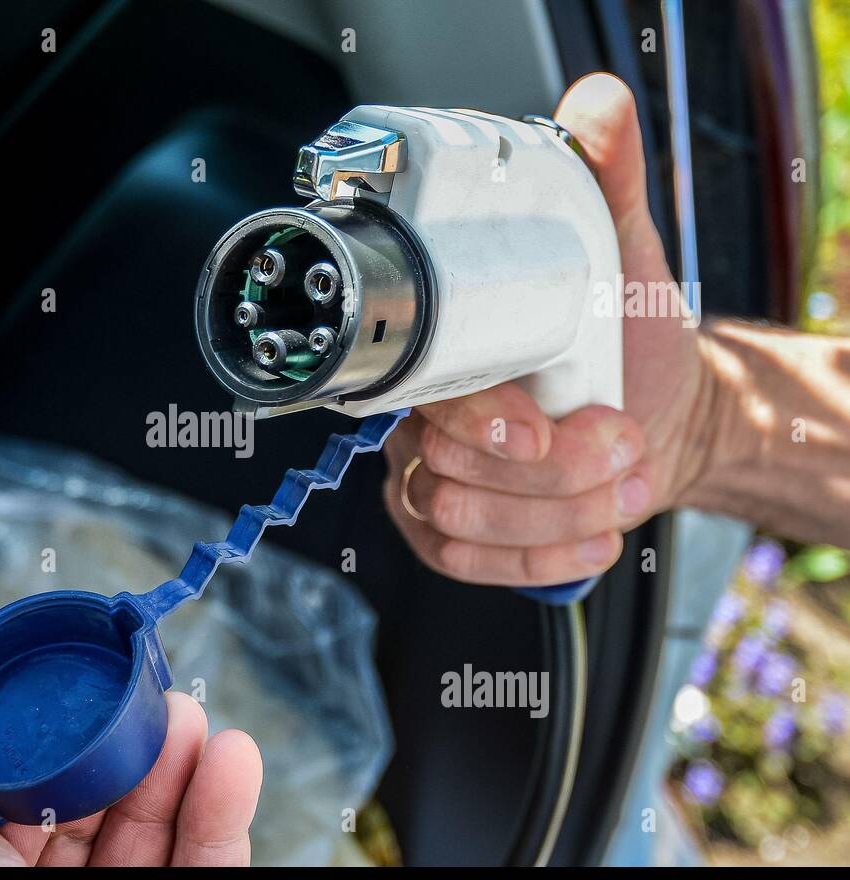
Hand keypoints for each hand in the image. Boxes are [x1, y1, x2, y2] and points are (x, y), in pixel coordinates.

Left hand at [0, 692, 261, 865]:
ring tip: (189, 718)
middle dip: (126, 749)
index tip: (70, 711)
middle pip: (99, 814)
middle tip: (149, 697)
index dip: (48, 761)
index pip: (21, 819)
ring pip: (161, 833)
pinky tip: (235, 760)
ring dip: (180, 768)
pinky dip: (226, 812)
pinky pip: (213, 865)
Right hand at [384, 72, 718, 586]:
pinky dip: (542, 560)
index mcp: (446, 348)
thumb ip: (604, 180)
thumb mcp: (625, 254)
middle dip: (553, 475)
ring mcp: (427, 479)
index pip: (425, 394)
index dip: (480, 421)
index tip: (543, 427)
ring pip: (458, 522)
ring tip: (622, 481)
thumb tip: (594, 108)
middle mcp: (419, 416)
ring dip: (559, 515)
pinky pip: (466, 566)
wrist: (664, 413)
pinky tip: (594, 534)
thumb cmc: (631, 341)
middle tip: (622, 443)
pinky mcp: (449, 535)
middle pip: (444, 472)